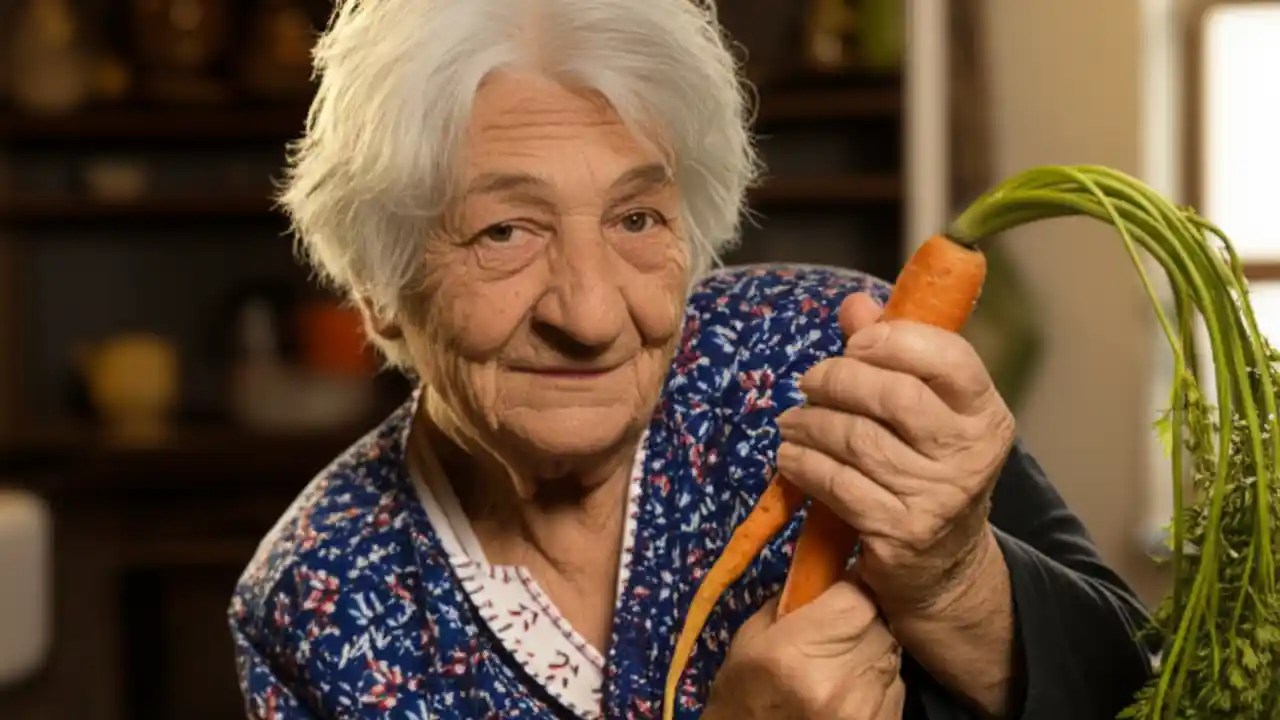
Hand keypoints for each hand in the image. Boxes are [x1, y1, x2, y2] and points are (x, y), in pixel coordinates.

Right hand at [703, 578, 904, 719]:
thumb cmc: (744, 692)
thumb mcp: (752, 638)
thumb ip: (794, 602)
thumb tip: (828, 571)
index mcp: (795, 653)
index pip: (857, 600)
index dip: (852, 591)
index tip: (841, 592)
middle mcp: (836, 682)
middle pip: (879, 625)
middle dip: (865, 618)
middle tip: (842, 627)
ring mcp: (863, 710)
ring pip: (892, 654)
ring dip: (873, 649)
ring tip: (843, 661)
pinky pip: (896, 685)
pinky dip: (879, 679)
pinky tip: (852, 687)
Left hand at [776, 292, 1014, 612]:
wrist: (943, 565)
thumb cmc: (928, 469)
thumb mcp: (929, 412)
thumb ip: (896, 354)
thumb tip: (855, 306)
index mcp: (986, 414)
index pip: (952, 359)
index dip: (897, 341)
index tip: (856, 342)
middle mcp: (969, 455)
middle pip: (894, 396)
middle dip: (839, 379)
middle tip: (811, 381)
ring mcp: (936, 497)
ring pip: (856, 439)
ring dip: (810, 423)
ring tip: (792, 421)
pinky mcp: (898, 533)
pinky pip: (836, 483)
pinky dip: (803, 464)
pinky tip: (791, 457)